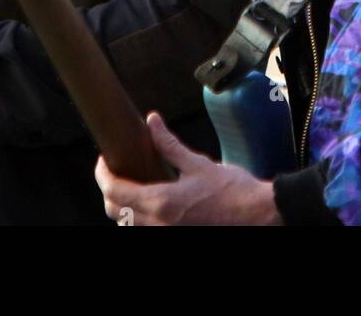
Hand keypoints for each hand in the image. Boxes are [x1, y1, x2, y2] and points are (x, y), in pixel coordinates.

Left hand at [95, 112, 281, 225]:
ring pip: (128, 224)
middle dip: (109, 190)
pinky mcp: (176, 238)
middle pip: (114, 212)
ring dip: (123, 206)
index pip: (114, 191)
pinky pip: (146, 230)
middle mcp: (158, 225)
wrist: (258, 216)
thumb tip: (152, 121)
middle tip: (115, 171)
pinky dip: (140, 217)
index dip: (102, 174)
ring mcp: (166, 236)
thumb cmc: (233, 191)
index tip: (104, 160)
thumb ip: (168, 144)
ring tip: (133, 184)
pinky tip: (151, 202)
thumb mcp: (198, 163)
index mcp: (161, 203)